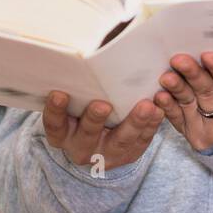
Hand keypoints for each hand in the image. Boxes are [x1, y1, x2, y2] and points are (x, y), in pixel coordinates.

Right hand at [41, 92, 163, 170]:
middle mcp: (81, 148)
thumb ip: (76, 88)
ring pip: (120, 141)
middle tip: (103, 105)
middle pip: (87, 135)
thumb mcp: (73, 104)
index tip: (58, 93)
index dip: (55, 110)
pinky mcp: (128, 155)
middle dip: (94, 119)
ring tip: (146, 106)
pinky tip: (158, 110)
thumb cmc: (81, 111)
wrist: (96, 144)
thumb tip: (83, 57)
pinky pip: (140, 142)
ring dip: (134, 123)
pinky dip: (150, 126)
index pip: (54, 124)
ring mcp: (105, 154)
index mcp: (62, 134)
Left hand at [155, 52, 212, 152]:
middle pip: (208, 93)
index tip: (208, 55)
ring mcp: (207, 129)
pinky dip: (167, 104)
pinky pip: (176, 116)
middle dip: (193, 74)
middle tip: (178, 59)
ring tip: (166, 76)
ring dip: (176, 87)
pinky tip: (160, 94)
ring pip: (189, 102)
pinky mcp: (189, 132)